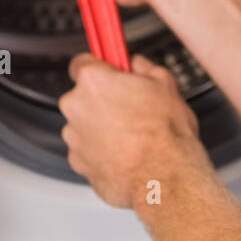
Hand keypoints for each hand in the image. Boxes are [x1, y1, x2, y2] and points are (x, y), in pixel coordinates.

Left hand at [58, 52, 212, 208]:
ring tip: (133, 136)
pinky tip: (126, 154)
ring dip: (102, 128)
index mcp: (94, 81)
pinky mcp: (79, 163)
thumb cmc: (166, 135)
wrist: (165, 178)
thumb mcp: (166, 85)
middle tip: (131, 108)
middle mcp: (76, 107)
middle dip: (103, 101)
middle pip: (83, 96)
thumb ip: (145, 68)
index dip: (100, 68)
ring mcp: (75, 137)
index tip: (110, 73)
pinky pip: (87, 151)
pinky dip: (102, 152)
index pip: (82, 62)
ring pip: (84, 126)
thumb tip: (139, 65)